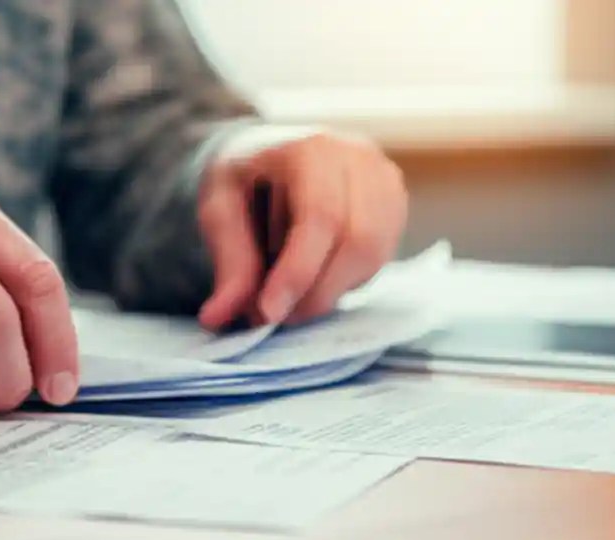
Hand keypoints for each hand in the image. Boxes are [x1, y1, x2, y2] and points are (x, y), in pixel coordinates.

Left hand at [196, 126, 407, 328]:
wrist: (270, 154)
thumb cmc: (244, 179)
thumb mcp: (219, 211)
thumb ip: (229, 261)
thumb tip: (219, 316)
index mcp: (310, 148)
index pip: (320, 216)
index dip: (298, 272)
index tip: (268, 313)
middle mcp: (358, 158)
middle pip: (357, 240)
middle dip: (315, 292)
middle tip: (276, 315)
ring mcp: (384, 180)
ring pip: (374, 255)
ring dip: (330, 290)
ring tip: (290, 294)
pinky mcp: (395, 204)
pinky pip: (380, 259)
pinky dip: (345, 280)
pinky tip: (315, 273)